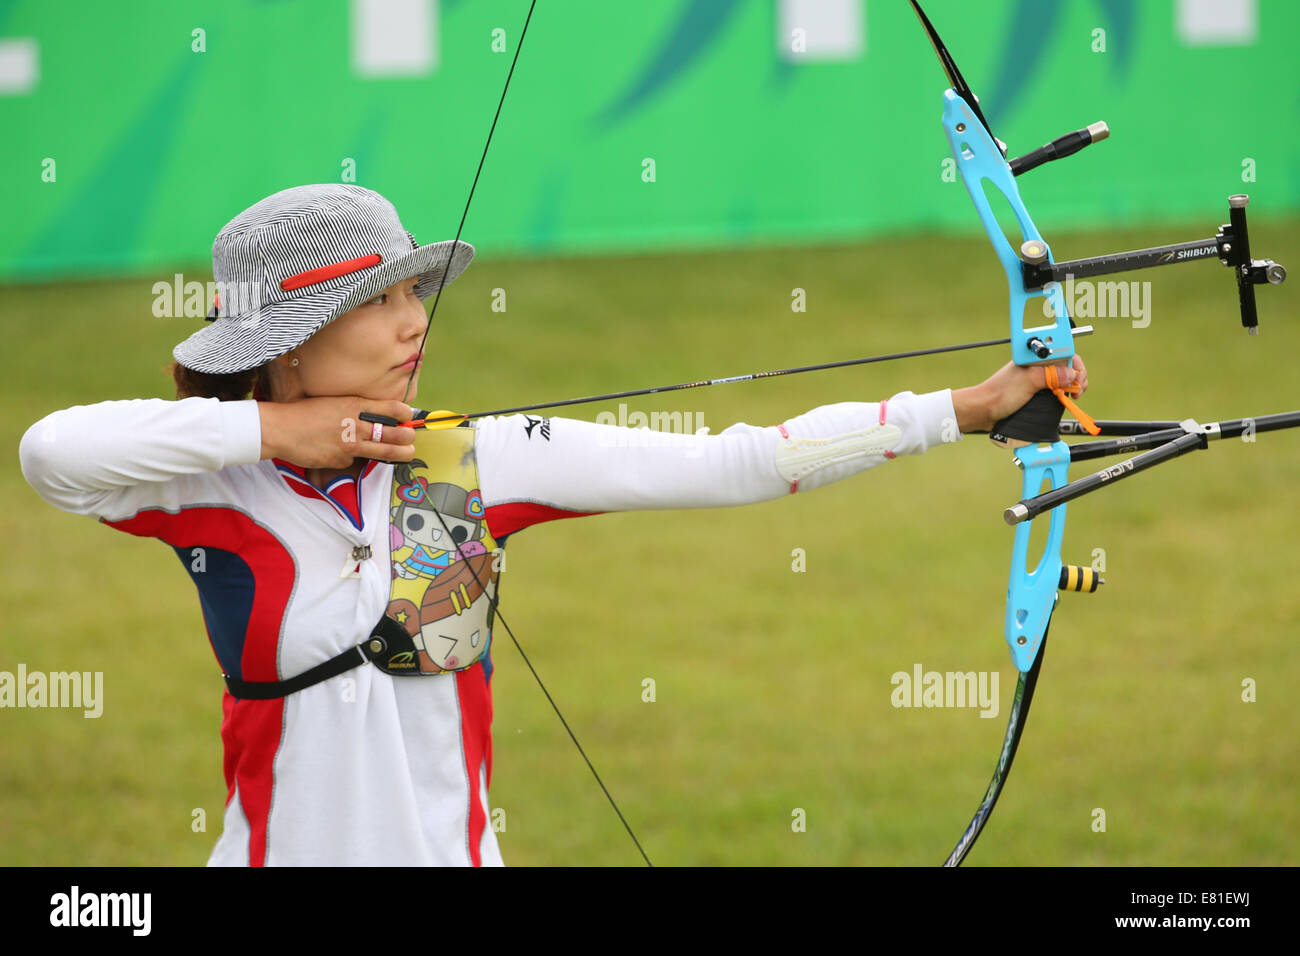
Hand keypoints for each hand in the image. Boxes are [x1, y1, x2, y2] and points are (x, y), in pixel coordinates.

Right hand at [257, 397, 416, 467]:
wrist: (281, 429)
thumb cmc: (305, 413)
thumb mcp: (334, 402)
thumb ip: (354, 409)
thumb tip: (373, 416)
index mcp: (355, 404)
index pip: (391, 408)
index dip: (404, 413)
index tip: (408, 416)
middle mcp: (357, 424)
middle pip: (394, 432)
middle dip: (408, 435)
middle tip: (412, 436)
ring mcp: (350, 444)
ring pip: (384, 451)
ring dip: (401, 452)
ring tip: (410, 452)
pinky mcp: (341, 459)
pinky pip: (353, 461)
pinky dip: (350, 458)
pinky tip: (336, 451)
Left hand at [952, 355, 1088, 433]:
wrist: (983, 411)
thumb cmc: (999, 394)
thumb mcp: (1028, 382)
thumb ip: (1050, 376)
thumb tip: (1072, 374)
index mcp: (1034, 357)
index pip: (1064, 353)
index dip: (1075, 365)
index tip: (1078, 378)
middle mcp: (1037, 366)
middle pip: (1066, 366)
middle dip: (1076, 377)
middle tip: (1077, 391)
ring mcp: (1036, 379)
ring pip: (1062, 379)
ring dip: (1071, 387)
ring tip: (1073, 397)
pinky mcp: (1035, 391)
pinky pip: (1055, 390)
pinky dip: (1063, 394)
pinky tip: (1065, 400)